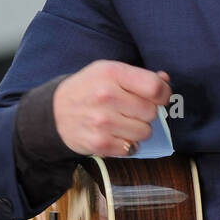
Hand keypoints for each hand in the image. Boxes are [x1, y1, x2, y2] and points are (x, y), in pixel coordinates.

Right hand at [53, 61, 171, 156]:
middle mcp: (106, 96)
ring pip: (145, 132)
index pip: (154, 88)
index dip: (163, 94)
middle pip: (151, 112)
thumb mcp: (109, 71)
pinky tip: (115, 134)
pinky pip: (132, 148)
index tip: (158, 97)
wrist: (54, 112)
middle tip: (131, 110)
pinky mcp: (99, 143)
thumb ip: (139, 76)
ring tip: (122, 122)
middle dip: (146, 112)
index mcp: (112, 73)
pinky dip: (127, 144)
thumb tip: (165, 81)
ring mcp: (102, 121)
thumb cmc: (89, 89)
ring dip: (138, 129)